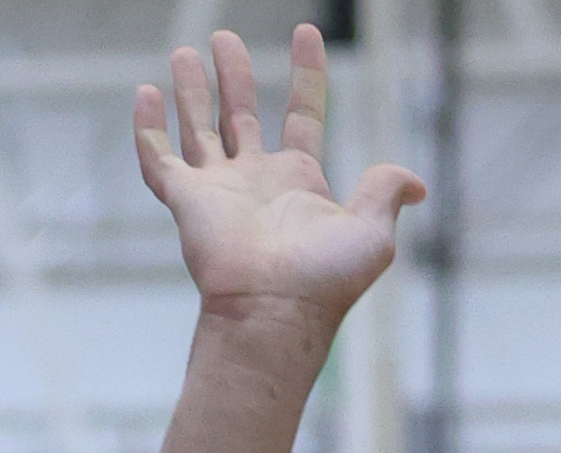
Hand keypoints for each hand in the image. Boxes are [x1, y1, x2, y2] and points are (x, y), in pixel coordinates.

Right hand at [137, 28, 425, 333]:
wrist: (274, 311)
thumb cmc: (324, 282)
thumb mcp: (372, 233)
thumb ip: (386, 194)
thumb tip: (416, 184)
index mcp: (298, 181)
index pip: (302, 113)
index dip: (306, 73)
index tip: (306, 32)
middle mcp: (255, 181)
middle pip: (240, 114)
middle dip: (233, 75)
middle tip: (223, 38)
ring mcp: (218, 191)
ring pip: (198, 128)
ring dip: (190, 92)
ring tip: (185, 53)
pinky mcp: (186, 201)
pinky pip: (159, 159)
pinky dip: (148, 129)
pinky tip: (144, 95)